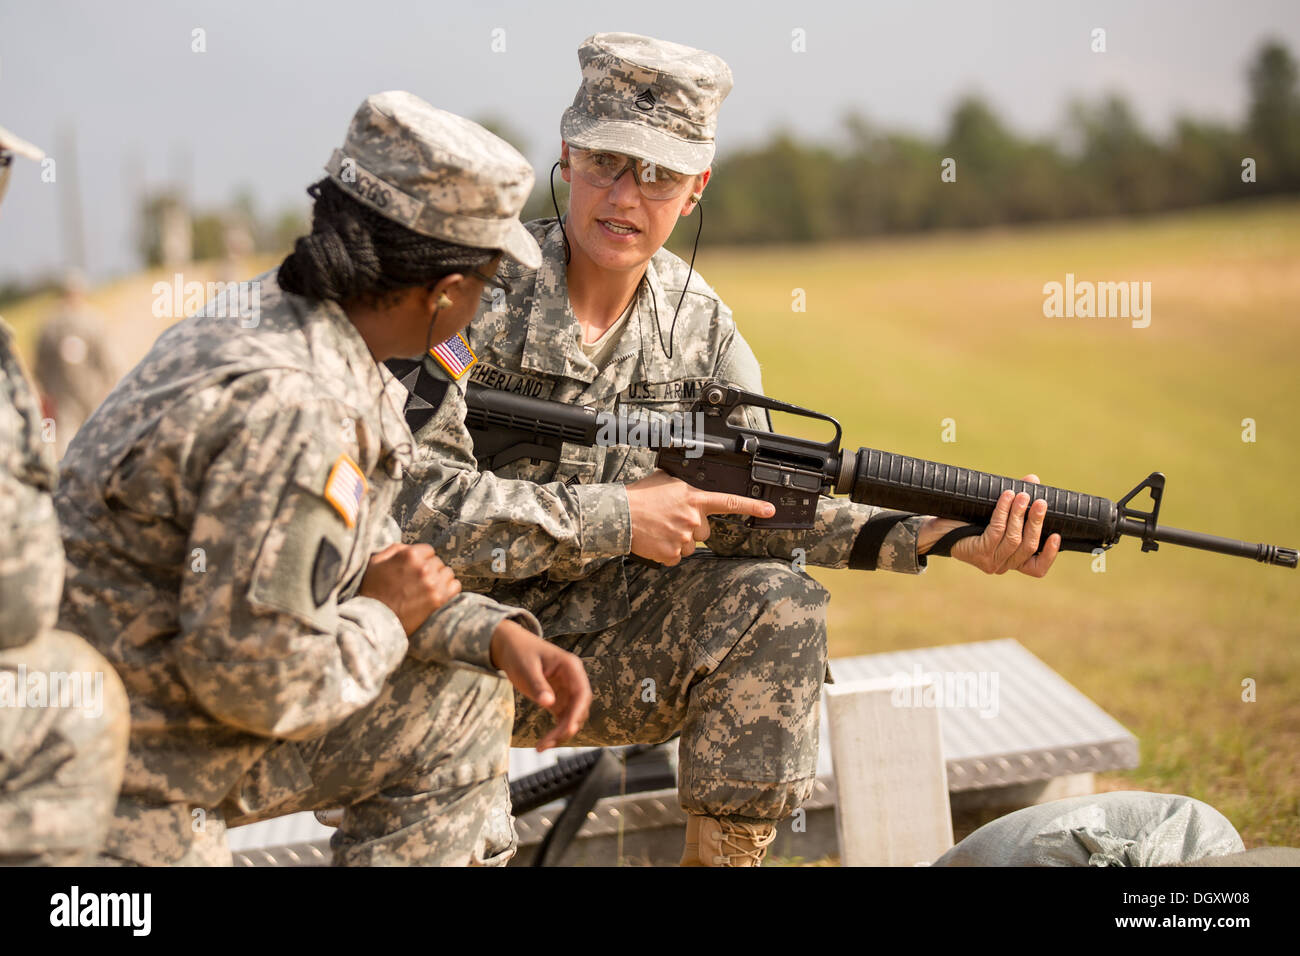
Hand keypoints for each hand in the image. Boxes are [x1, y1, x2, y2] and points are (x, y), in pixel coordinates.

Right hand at [358, 543, 461, 634]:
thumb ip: (394, 550)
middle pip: (438, 563)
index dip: (422, 560)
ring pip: (448, 574)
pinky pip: (455, 586)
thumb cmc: (371, 591)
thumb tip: (409, 547)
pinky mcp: (439, 600)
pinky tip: (436, 595)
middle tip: (418, 583)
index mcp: (410, 555)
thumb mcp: (375, 562)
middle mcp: (423, 567)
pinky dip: (449, 590)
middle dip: (430, 570)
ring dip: (440, 580)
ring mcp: (433, 584)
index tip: (415, 570)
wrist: (373, 620)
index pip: (428, 551)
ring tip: (426, 590)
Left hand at [489, 620, 591, 750]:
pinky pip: (562, 718)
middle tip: (549, 742)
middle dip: (567, 727)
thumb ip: (538, 685)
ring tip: (541, 746)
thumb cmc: (519, 652)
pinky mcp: (558, 699)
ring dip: (561, 733)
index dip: (578, 712)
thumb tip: (549, 704)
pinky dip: (556, 731)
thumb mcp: (526, 668)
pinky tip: (544, 743)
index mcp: (571, 667)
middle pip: (579, 708)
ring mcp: (567, 690)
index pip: (582, 692)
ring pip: (572, 716)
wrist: (510, 646)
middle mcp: (573, 679)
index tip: (569, 729)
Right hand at [625, 469, 775, 565]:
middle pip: (705, 531)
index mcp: (695, 499)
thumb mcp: (666, 480)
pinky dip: (667, 552)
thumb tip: (689, 487)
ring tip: (661, 529)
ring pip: (691, 546)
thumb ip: (684, 485)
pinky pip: (676, 557)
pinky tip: (656, 540)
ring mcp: (684, 538)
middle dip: (692, 528)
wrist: (620, 514)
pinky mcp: (672, 554)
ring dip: (679, 540)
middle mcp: (693, 519)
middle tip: (671, 520)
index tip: (770, 511)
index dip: (753, 507)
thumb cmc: (640, 495)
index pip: (730, 502)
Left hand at [941, 473, 1061, 576]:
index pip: (1036, 568)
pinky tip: (1007, 497)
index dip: (1049, 555)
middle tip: (1041, 502)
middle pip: (1027, 546)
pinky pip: (996, 530)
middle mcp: (1003, 565)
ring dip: (1019, 514)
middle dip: (1036, 522)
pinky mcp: (978, 553)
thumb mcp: (999, 513)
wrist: (938, 529)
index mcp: (1012, 561)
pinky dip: (1003, 512)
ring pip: (1013, 538)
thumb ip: (1018, 500)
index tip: (1057, 535)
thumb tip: (1034, 480)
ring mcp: (990, 562)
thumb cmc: (970, 521)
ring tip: (1022, 495)